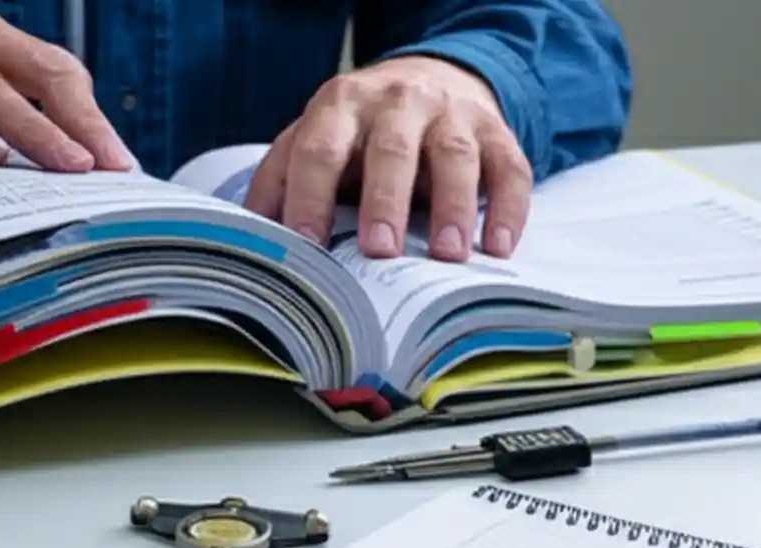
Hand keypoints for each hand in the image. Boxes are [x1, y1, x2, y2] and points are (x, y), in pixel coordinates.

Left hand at [244, 56, 532, 261]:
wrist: (433, 79)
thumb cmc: (362, 130)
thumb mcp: (316, 140)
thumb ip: (283, 182)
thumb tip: (251, 238)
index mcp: (341, 105)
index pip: (320, 148)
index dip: (310, 195)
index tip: (308, 243)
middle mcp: (398, 101)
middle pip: (391, 149)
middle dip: (385, 200)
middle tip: (381, 250)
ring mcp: (451, 114)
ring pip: (455, 154)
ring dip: (453, 206)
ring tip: (448, 255)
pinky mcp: (496, 131)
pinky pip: (509, 166)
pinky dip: (508, 208)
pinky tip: (498, 247)